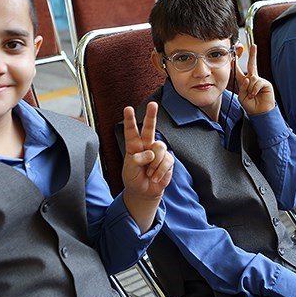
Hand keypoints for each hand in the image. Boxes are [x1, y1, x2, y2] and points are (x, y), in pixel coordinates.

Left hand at [121, 102, 173, 230]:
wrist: (144, 192)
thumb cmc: (134, 178)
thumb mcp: (129, 170)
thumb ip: (137, 160)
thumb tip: (151, 153)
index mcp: (134, 145)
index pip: (131, 131)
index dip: (130, 120)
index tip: (128, 109)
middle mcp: (146, 145)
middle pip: (149, 128)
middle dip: (151, 116)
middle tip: (153, 104)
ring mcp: (158, 152)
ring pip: (159, 148)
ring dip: (154, 164)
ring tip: (149, 173)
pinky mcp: (168, 160)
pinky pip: (166, 161)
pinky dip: (159, 171)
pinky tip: (155, 177)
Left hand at [234, 43, 274, 114]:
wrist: (259, 113)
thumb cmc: (250, 105)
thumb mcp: (241, 96)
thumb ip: (242, 86)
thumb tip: (247, 78)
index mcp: (244, 82)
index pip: (238, 71)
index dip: (235, 63)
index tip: (234, 55)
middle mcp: (252, 79)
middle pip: (251, 65)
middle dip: (253, 55)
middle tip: (253, 46)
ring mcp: (259, 81)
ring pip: (251, 78)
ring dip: (249, 88)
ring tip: (251, 96)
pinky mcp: (266, 83)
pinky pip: (257, 83)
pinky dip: (254, 90)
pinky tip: (255, 95)